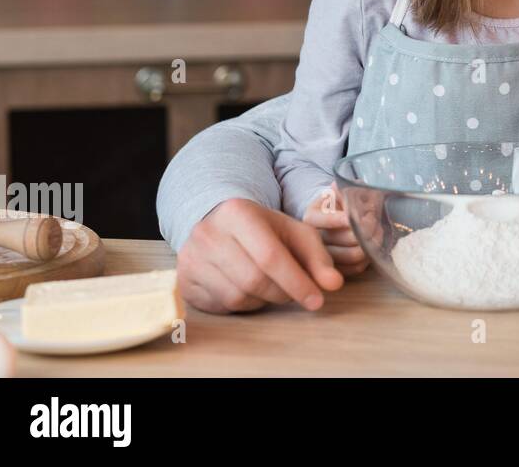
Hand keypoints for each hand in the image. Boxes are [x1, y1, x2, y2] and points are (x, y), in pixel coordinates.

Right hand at [177, 198, 343, 313]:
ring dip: (264, 300)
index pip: (270, 256)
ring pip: (237, 296)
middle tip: (297, 293)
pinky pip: (221, 305)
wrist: (218, 223)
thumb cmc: (262, 228)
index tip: (317, 300)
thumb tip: (333, 284)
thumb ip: (317, 257)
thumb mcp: (294, 233)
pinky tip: (250, 289)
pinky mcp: (185, 282)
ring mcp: (192, 259)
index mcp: (237, 213)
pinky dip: (244, 304)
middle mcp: (208, 234)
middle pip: (253, 279)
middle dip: (282, 292)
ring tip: (272, 286)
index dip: (297, 281)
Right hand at [303, 182, 370, 277]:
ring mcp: (325, 256)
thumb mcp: (345, 190)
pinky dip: (369, 257)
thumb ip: (347, 188)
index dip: (337, 219)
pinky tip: (374, 245)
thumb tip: (343, 185)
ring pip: (349, 255)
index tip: (351, 217)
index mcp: (312, 216)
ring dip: (368, 244)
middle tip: (374, 221)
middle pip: (338, 240)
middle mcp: (314, 238)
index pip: (321, 220)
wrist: (348, 216)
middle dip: (361, 230)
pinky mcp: (338, 268)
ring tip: (378, 231)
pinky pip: (355, 268)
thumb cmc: (347, 201)